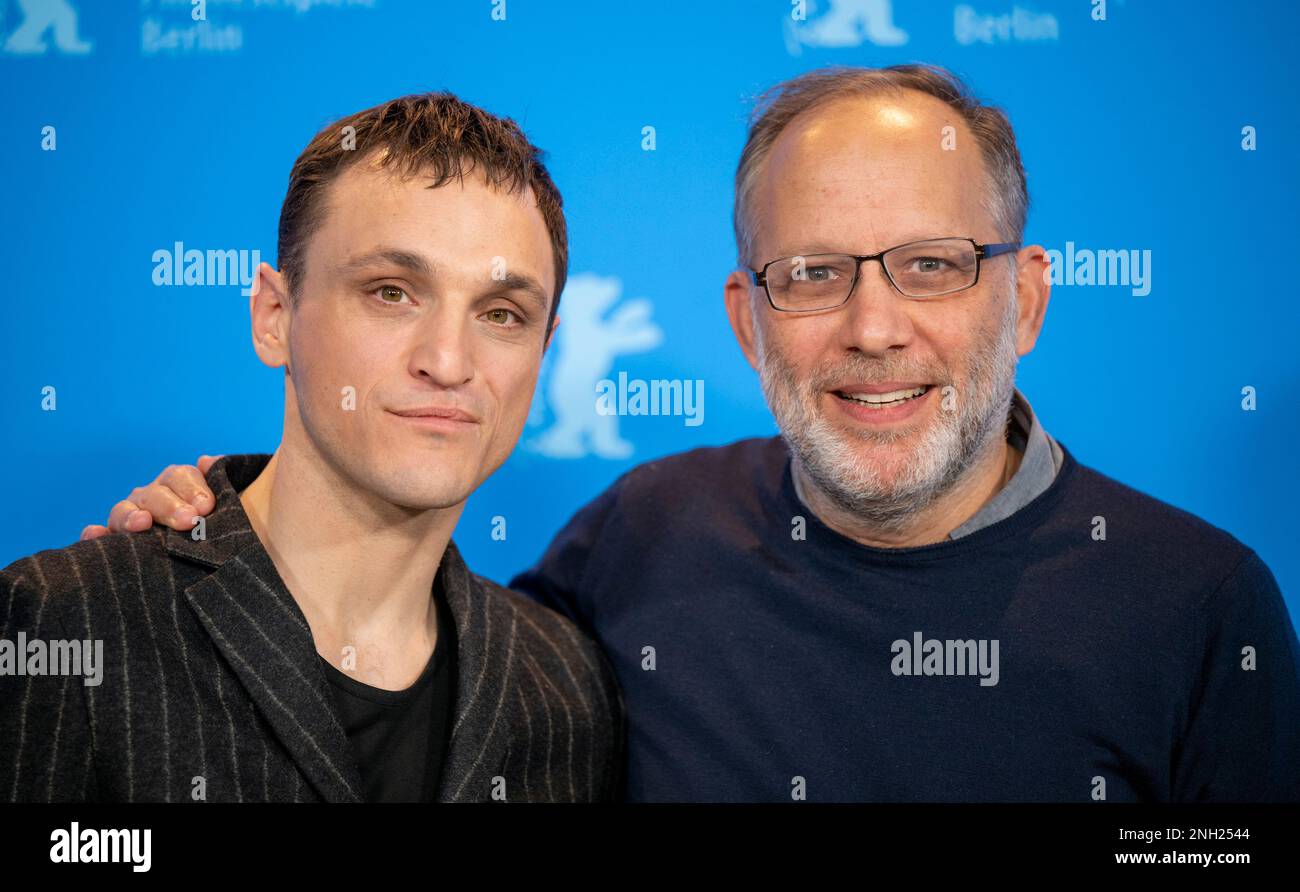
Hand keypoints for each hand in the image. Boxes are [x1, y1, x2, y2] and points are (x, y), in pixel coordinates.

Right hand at [79, 455, 222, 540]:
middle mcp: (152, 499)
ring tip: (143, 524)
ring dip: (131, 517)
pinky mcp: (115, 545)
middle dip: (170, 506)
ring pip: (123, 511)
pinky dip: (94, 535)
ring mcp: (131, 520)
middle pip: (154, 494)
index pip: (180, 476)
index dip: (192, 487)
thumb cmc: (226, 534)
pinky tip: (95, 535)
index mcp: (179, 486)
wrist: (220, 565)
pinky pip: (98, 537)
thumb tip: (208, 461)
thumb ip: (224, 481)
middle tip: (189, 521)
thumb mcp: (233, 509)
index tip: (206, 506)